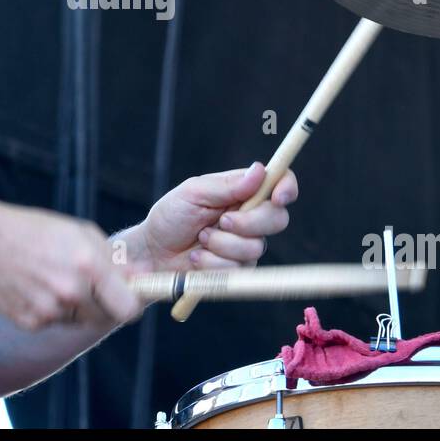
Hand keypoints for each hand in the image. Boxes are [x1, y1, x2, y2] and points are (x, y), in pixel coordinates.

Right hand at [0, 200, 141, 330]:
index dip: (133, 305)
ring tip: (56, 278)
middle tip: (90, 284)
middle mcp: (71, 291)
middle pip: (106, 317)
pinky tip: (38, 286)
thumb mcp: (81, 233)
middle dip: (104, 304)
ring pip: (80, 320)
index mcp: (89, 264)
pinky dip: (53, 310)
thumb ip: (115, 259)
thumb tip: (145, 277)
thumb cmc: (37, 231)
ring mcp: (49, 310)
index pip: (128, 308)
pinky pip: (56, 323)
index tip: (129, 298)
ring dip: (77, 306)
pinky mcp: (31, 322)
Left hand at [134, 163, 296, 272]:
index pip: (278, 183)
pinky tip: (197, 258)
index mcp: (242, 191)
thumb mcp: (193, 193)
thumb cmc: (170, 216)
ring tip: (200, 239)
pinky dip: (213, 263)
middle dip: (249, 222)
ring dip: (222, 244)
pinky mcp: (238, 270)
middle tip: (221, 221)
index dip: (286, 188)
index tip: (278, 197)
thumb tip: (260, 170)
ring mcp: (246, 244)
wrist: (153, 253)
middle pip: (277, 219)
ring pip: (255, 247)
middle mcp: (250, 216)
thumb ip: (227, 185)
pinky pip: (239, 269)